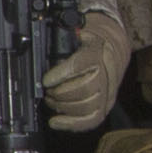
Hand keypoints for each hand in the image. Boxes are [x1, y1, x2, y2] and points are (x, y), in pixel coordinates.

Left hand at [40, 13, 128, 127]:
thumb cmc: (86, 36)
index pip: (83, 64)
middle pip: (86, 89)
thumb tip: (40, 28)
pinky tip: (57, 121)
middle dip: (61, 93)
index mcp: (98, 49)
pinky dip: (73, 124)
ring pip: (89, 106)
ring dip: (65, 107)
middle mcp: (108, 70)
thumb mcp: (73, 28)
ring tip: (52, 101)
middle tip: (48, 91)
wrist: (111, 43)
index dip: (62, 74)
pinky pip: (93, 119)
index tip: (46, 80)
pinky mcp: (107, 104)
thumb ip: (58, 32)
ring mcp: (109, 89)